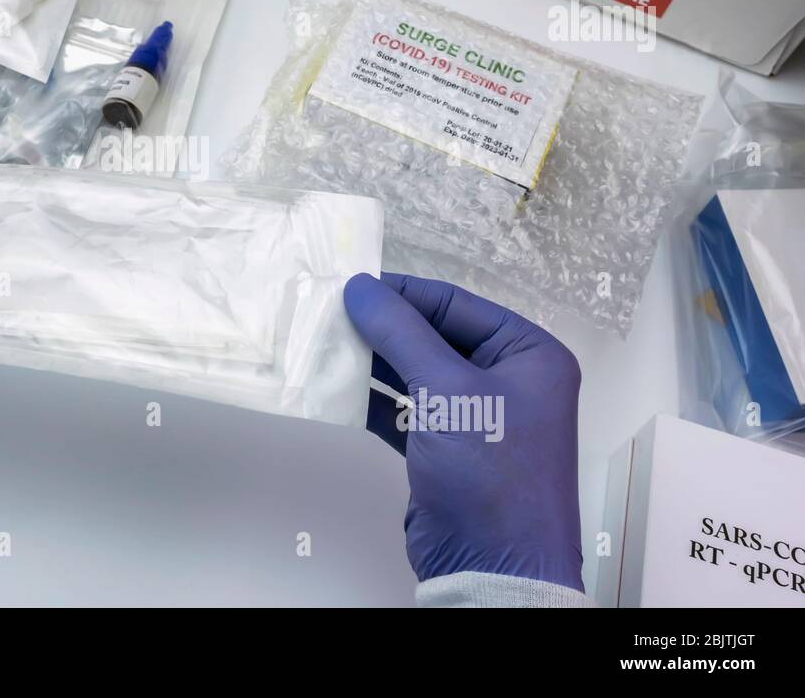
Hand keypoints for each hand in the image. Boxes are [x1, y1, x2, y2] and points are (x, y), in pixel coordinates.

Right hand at [344, 273, 583, 590]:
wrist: (493, 570)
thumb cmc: (489, 472)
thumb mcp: (447, 391)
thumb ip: (400, 333)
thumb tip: (360, 286)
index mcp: (529, 354)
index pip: (455, 306)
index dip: (402, 293)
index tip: (350, 284)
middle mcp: (509, 379)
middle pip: (434, 336)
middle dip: (384, 327)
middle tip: (330, 312)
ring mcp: (477, 416)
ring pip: (416, 371)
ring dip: (373, 361)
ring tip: (325, 344)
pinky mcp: (447, 448)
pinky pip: (405, 409)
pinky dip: (373, 399)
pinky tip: (336, 387)